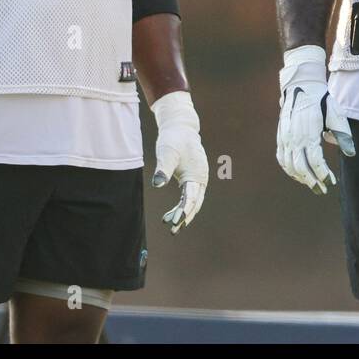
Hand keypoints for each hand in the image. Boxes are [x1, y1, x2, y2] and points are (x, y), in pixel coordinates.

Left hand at [151, 91, 208, 233]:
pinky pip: (190, 196)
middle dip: (185, 217)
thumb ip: (163, 169)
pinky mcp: (193, 177)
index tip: (176, 222)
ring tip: (170, 224)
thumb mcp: (166, 153)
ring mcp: (198, 178)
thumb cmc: (173, 140)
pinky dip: (183, 205)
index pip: (191, 197)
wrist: (181, 128)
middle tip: (173, 230)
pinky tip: (172, 213)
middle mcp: (201, 178)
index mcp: (197, 174)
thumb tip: (157, 184)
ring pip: (193, 201)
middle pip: (195, 203)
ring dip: (184, 213)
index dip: (184, 211)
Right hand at [277, 45, 354, 193]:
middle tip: (322, 190)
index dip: (322, 174)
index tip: (331, 182)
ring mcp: (285, 137)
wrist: (302, 86)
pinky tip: (297, 174)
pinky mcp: (281, 136)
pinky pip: (281, 158)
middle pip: (301, 167)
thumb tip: (351, 154)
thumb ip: (343, 134)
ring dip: (300, 177)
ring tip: (312, 184)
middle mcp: (294, 137)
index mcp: (309, 132)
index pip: (314, 160)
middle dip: (312, 181)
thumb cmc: (322, 101)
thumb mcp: (336, 114)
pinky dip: (288, 169)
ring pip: (289, 165)